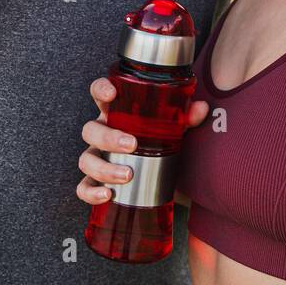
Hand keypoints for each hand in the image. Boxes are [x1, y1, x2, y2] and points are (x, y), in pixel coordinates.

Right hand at [77, 77, 209, 202]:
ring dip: (103, 168)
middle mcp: (102, 133)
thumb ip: (187, 117)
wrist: (160, 170)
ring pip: (86, 160)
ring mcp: (98, 157)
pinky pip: (84, 188)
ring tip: (127, 175)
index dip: (100, 89)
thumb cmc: (159, 140)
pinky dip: (91, 192)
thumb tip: (202, 109)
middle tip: (132, 145)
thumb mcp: (173, 127)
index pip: (100, 94)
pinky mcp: (98, 181)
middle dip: (108, 137)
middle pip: (91, 130)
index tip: (111, 94)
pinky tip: (107, 195)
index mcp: (116, 113)